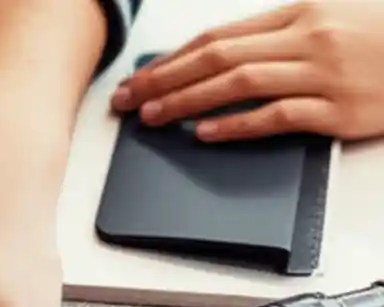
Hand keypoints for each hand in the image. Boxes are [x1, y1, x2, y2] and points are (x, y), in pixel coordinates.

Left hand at [111, 1, 383, 141]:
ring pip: (239, 84)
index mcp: (301, 12)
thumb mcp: (335, 16)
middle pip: (218, 58)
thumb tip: (224, 55)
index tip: (140, 77)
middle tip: (127, 100)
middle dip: (165, 79)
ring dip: (187, 101)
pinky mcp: (341, 109)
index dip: (173, 58)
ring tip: (152, 117)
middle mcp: (308, 38)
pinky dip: (237, 125)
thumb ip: (283, 32)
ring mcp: (324, 73)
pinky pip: (278, 116)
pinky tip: (205, 132)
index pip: (220, 36)